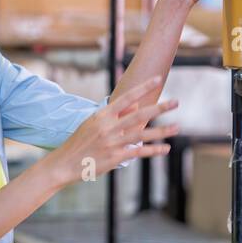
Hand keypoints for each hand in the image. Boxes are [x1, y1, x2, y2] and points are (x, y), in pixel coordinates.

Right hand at [43, 77, 179, 189]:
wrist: (64, 163)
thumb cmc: (80, 142)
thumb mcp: (94, 123)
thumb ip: (116, 114)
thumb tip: (137, 105)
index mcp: (102, 115)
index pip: (126, 98)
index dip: (143, 88)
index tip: (157, 79)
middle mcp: (108, 127)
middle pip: (139, 115)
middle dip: (159, 108)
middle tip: (176, 102)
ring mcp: (112, 143)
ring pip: (142, 135)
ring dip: (162, 131)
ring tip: (177, 127)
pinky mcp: (115, 157)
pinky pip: (138, 152)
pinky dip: (153, 150)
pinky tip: (165, 148)